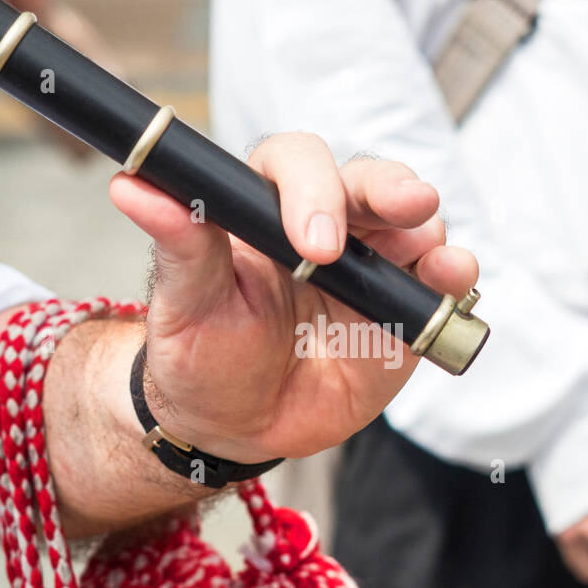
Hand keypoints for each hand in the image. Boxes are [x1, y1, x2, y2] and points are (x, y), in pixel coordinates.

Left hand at [107, 133, 478, 461]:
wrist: (234, 423)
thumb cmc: (202, 353)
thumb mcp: (185, 304)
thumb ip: (178, 244)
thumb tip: (133, 186)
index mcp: (267, 206)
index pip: (297, 163)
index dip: (312, 188)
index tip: (314, 243)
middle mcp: (328, 223)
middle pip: (369, 181)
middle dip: (393, 189)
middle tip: (408, 206)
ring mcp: (372, 265)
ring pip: (415, 226)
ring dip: (430, 235)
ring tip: (435, 262)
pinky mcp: (403, 310)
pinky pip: (438, 284)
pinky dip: (454, 279)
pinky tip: (455, 282)